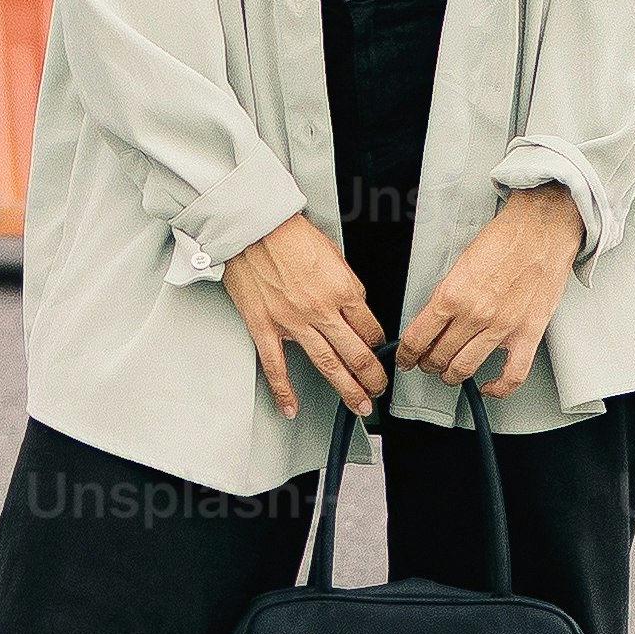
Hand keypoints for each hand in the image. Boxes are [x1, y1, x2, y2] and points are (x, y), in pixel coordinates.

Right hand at [220, 211, 391, 419]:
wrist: (254, 226)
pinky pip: (276, 366)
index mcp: (342, 289)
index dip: (379, 345)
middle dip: (373, 376)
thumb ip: (347, 285)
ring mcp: (293, 321)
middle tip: (379, 391)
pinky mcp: (265, 326)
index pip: (370, 328)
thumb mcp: (334, 255)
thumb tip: (356, 307)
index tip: (380, 354)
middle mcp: (321, 309)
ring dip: (347, 389)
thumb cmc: (291, 234)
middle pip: (356, 353)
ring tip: (358, 404)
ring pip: (326, 364)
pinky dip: (284, 390)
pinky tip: (291, 407)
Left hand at [400, 186, 580, 398]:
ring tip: (449, 371)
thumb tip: (432, 322)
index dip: (406, 355)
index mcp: (452, 295)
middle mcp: (475, 314)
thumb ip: (446, 296)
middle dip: (427, 364)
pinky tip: (489, 386)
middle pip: (438, 357)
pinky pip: (513, 375)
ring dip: (451, 375)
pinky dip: (498, 388)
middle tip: (427, 362)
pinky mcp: (528, 333)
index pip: (417, 338)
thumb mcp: (459, 264)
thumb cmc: (504, 239)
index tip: (405, 359)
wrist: (541, 229)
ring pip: (465, 369)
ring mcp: (502, 327)